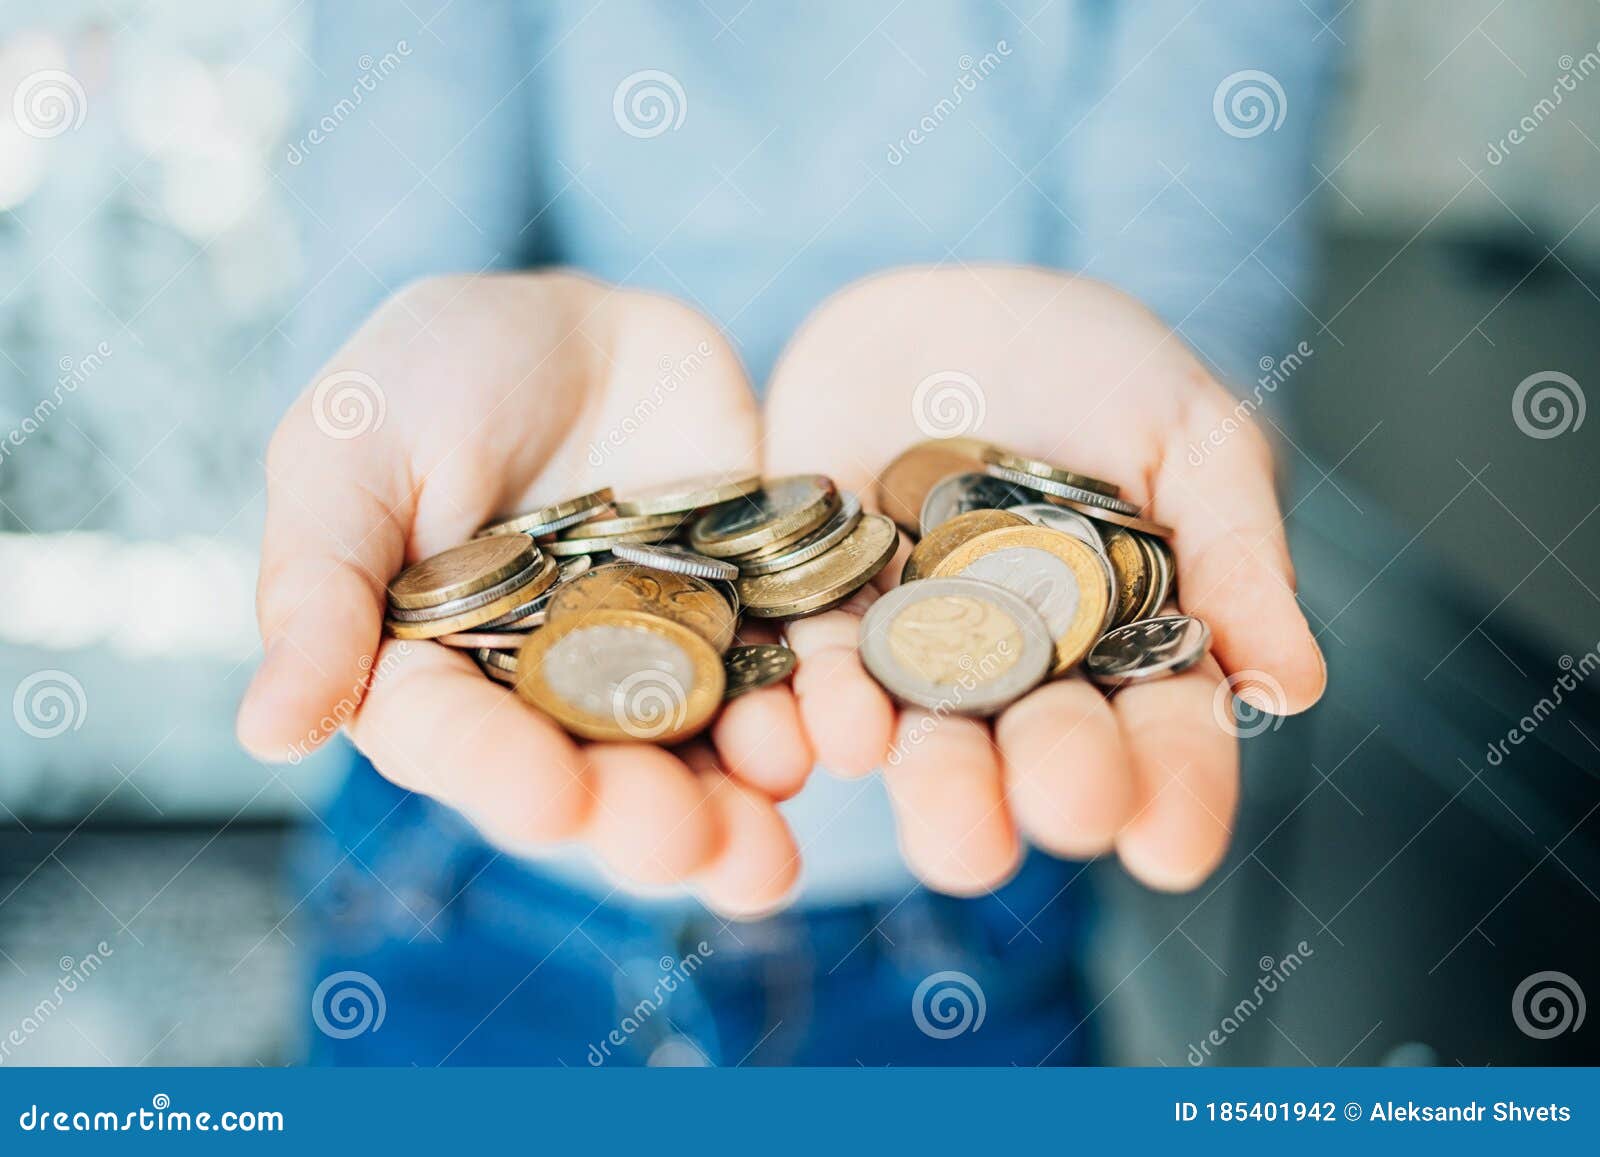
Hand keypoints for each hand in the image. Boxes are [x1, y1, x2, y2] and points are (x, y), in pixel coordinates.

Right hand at [236, 274, 811, 916]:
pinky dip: (811, 714)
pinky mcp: (747, 623)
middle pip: (594, 777)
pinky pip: (784, 679)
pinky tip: (837, 737)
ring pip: (697, 760)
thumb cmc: (431, 375)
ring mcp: (659, 666)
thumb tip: (264, 733)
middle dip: (638, 819)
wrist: (579, 319)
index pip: (459, 743)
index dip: (500, 775)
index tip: (547, 796)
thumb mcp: (352, 453)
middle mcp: (552, 696)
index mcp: (438, 673)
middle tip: (680, 841)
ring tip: (770, 851)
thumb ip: (319, 586)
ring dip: (736, 808)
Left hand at [760, 266, 1326, 892]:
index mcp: (1130, 648)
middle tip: (1062, 812)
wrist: (943, 311)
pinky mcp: (823, 615)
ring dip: (936, 785)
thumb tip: (1294, 686)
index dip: (1172, 789)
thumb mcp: (1186, 432)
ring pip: (926, 738)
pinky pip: (821, 669)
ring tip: (954, 825)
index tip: (1171, 846)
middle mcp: (1024, 674)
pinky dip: (826, 705)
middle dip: (1051, 785)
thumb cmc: (1093, 366)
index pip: (1164, 733)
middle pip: (1039, 753)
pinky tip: (841, 734)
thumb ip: (1233, 550)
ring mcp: (918, 651)